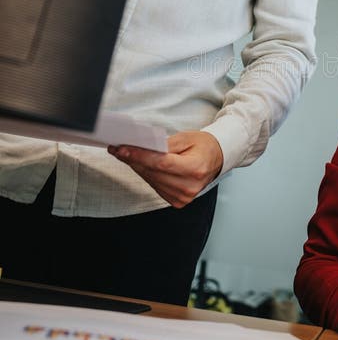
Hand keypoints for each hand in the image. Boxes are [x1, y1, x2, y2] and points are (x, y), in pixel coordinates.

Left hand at [108, 131, 223, 207]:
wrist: (216, 159)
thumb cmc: (203, 146)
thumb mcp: (186, 138)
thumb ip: (164, 144)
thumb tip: (142, 147)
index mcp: (195, 169)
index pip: (161, 164)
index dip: (140, 156)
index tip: (123, 149)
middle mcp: (189, 186)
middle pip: (153, 173)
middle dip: (134, 160)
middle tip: (119, 149)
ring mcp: (184, 196)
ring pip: (151, 180)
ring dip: (138, 167)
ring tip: (126, 154)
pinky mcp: (178, 201)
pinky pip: (155, 186)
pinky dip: (147, 175)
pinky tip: (141, 164)